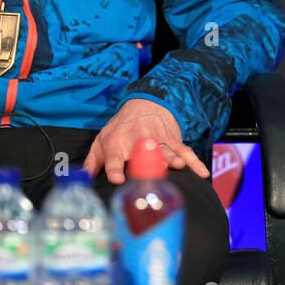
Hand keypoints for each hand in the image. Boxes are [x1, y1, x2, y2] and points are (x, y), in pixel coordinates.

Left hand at [84, 97, 209, 182]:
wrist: (147, 104)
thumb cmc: (122, 127)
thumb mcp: (102, 139)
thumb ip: (93, 162)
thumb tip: (82, 180)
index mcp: (117, 143)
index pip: (114, 158)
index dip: (115, 169)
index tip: (117, 179)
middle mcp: (138, 141)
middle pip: (143, 154)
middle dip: (147, 163)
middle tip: (150, 174)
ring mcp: (159, 141)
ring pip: (166, 152)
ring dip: (171, 159)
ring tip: (176, 166)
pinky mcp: (174, 142)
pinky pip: (186, 153)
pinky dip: (195, 163)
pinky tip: (202, 173)